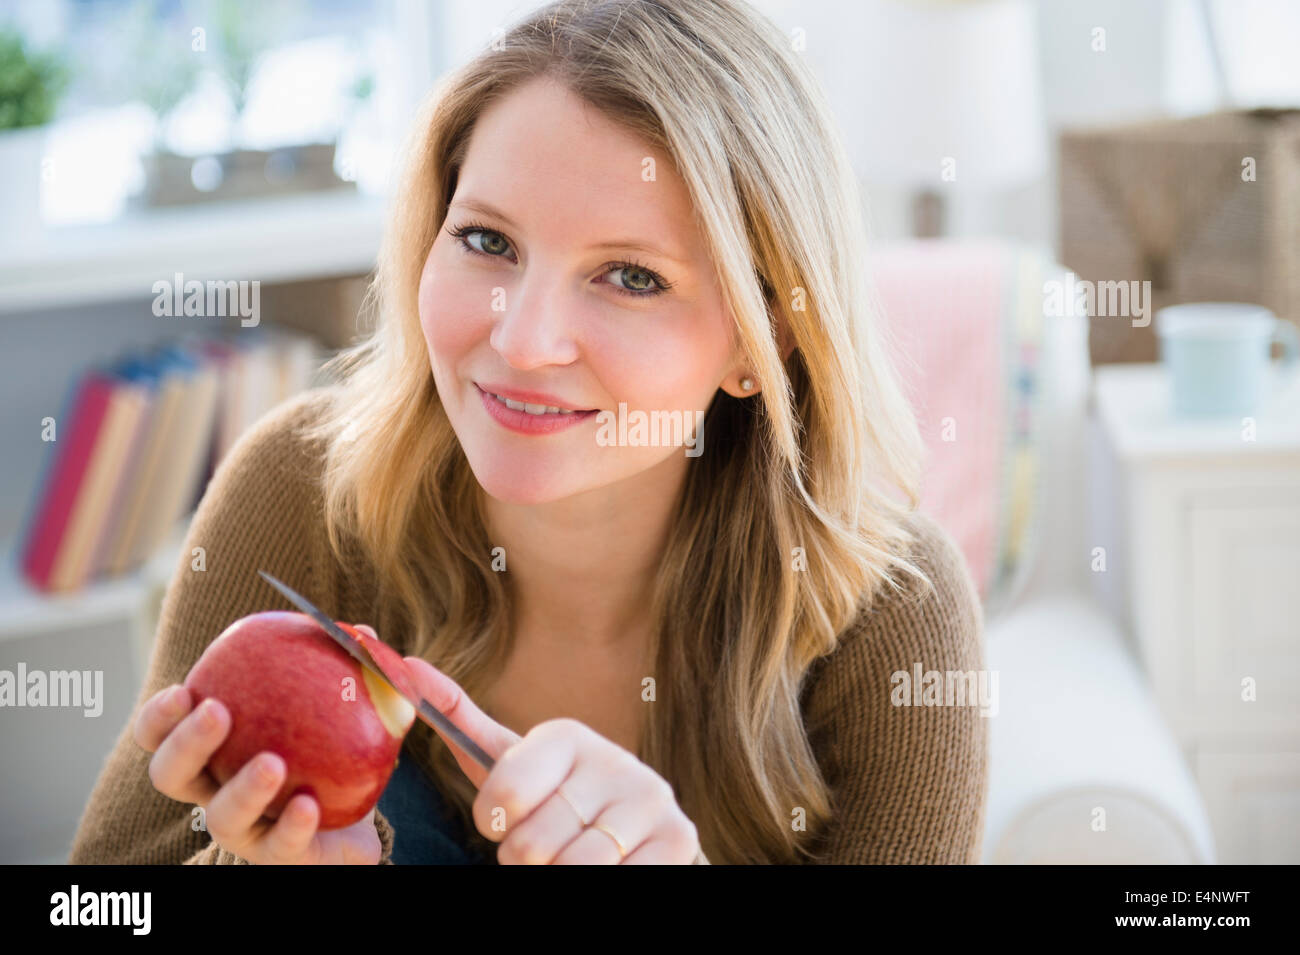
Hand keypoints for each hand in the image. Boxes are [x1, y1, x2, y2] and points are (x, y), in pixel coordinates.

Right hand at [133, 683, 381, 863]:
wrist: (354, 825)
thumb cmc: (330, 757)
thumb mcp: (338, 711)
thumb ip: (348, 673)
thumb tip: (366, 633)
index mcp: (216, 753)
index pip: (164, 736)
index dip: (159, 717)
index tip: (183, 691)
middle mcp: (217, 793)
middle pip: (172, 775)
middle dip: (186, 743)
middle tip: (217, 711)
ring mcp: (247, 831)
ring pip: (222, 818)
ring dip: (242, 789)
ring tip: (271, 763)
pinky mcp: (283, 858)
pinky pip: (281, 845)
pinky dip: (292, 825)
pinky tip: (308, 805)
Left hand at [394, 641, 700, 863]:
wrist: (635, 831)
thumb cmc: (557, 798)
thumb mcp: (511, 762)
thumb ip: (459, 720)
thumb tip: (410, 666)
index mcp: (566, 735)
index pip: (501, 796)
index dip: (494, 824)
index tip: (505, 821)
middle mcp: (615, 758)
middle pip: (532, 844)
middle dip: (527, 857)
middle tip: (544, 843)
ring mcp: (651, 798)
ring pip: (573, 869)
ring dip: (560, 876)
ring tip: (572, 856)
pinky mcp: (679, 839)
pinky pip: (615, 881)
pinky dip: (599, 885)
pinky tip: (607, 866)